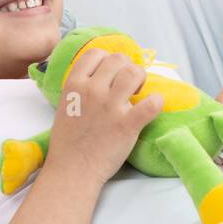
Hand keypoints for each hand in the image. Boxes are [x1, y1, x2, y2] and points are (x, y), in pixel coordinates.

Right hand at [46, 48, 162, 182]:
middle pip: (118, 59)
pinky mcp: (127, 125)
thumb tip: (99, 76)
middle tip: (128, 84)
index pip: (96, 53)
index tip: (111, 72)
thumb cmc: (68, 141)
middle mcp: (93, 91)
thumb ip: (80, 88)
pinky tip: (154, 105)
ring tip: (139, 92)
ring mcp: (111, 107)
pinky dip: (157, 102)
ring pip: (135, 73)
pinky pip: (152, 103)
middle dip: (127, 67)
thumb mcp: (65, 105)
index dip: (107, 59)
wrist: (73, 171)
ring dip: (141, 79)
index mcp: (75, 85)